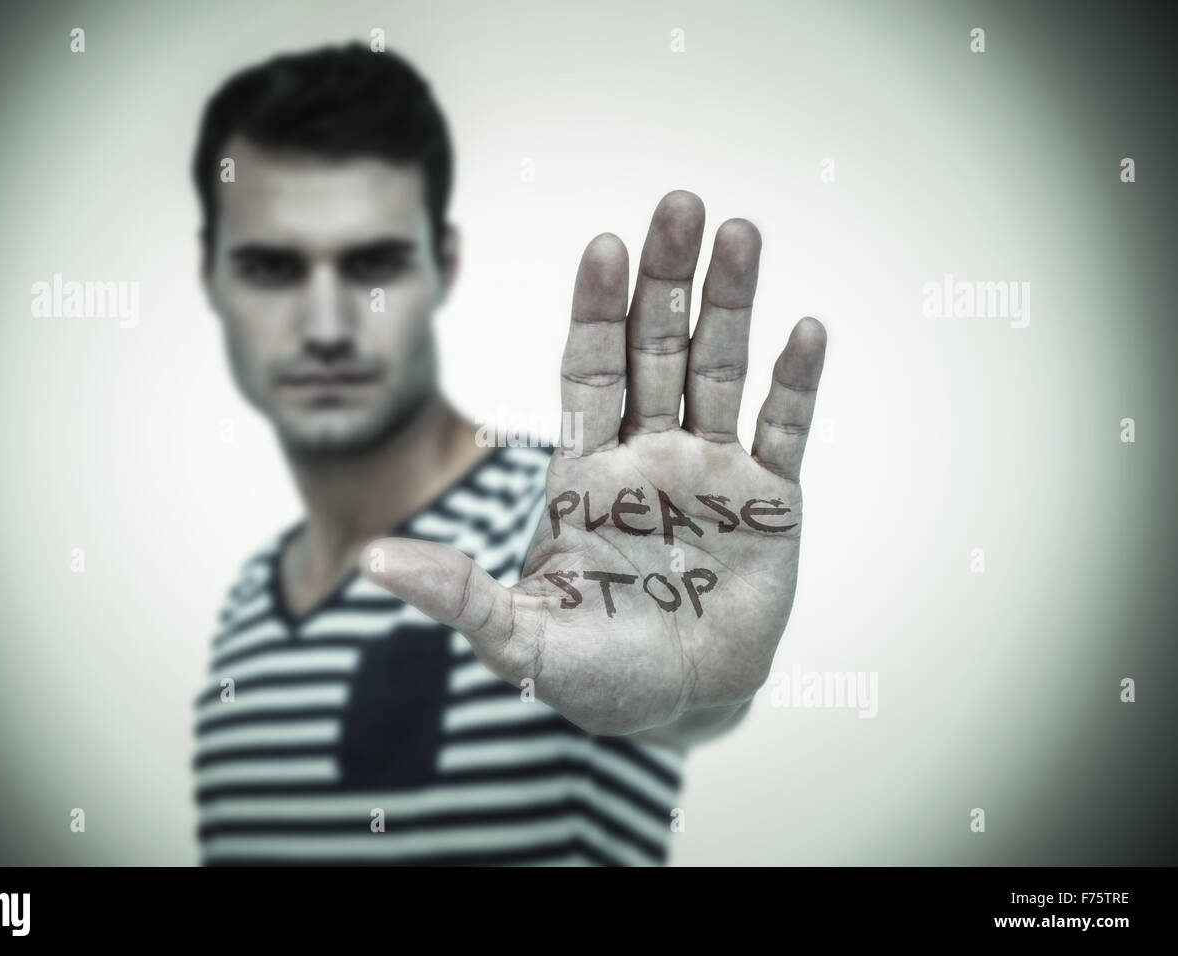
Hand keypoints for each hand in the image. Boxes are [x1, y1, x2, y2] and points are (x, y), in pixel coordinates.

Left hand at [362, 190, 826, 740]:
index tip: (603, 248)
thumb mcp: (520, 641)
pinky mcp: (770, 503)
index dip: (595, 311)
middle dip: (665, 280)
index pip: (589, 371)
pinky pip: (783, 431)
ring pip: (719, 371)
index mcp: (586, 471)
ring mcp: (711, 472)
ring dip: (732, 305)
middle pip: (656, 350)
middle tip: (679, 205)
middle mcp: (648, 456)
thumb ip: (458, 595)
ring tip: (741, 234)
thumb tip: (372, 562)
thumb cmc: (593, 674)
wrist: (678, 707)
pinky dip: (795, 384)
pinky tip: (806, 330)